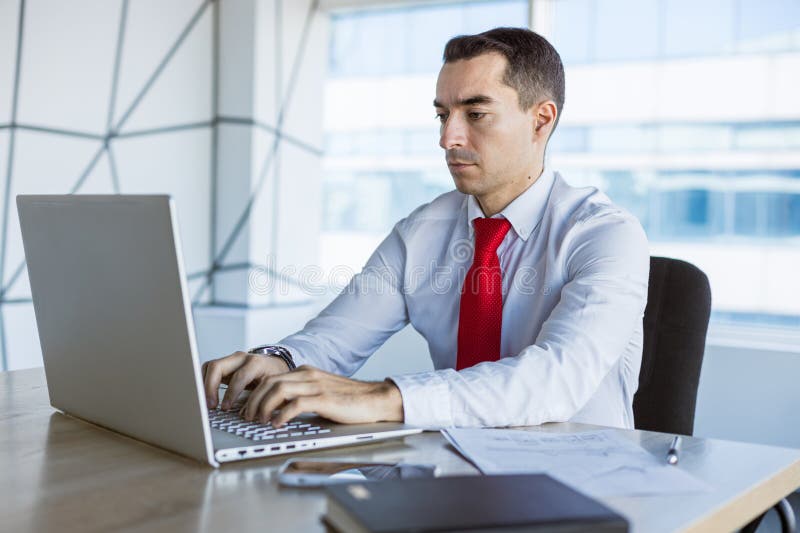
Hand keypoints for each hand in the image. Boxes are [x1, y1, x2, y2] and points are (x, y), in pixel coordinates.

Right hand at [202, 351, 290, 409]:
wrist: (275, 366)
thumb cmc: (274, 377)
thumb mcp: (271, 387)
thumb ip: (258, 398)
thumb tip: (244, 414)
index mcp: (256, 363)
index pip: (239, 376)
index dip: (231, 393)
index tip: (225, 407)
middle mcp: (241, 358)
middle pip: (217, 367)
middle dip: (210, 387)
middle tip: (211, 405)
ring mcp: (231, 359)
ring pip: (210, 367)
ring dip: (204, 385)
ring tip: (206, 402)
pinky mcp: (225, 364)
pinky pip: (209, 370)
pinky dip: (204, 382)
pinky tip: (206, 394)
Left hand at [239, 365, 404, 427]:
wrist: (376, 400)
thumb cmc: (350, 402)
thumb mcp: (321, 395)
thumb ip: (302, 398)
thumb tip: (279, 412)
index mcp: (306, 373)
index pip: (271, 378)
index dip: (254, 394)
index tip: (247, 409)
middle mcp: (308, 375)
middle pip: (269, 382)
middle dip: (253, 400)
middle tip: (246, 417)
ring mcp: (316, 385)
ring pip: (278, 390)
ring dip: (263, 406)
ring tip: (258, 421)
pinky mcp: (324, 398)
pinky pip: (296, 404)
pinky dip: (282, 414)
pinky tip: (277, 424)